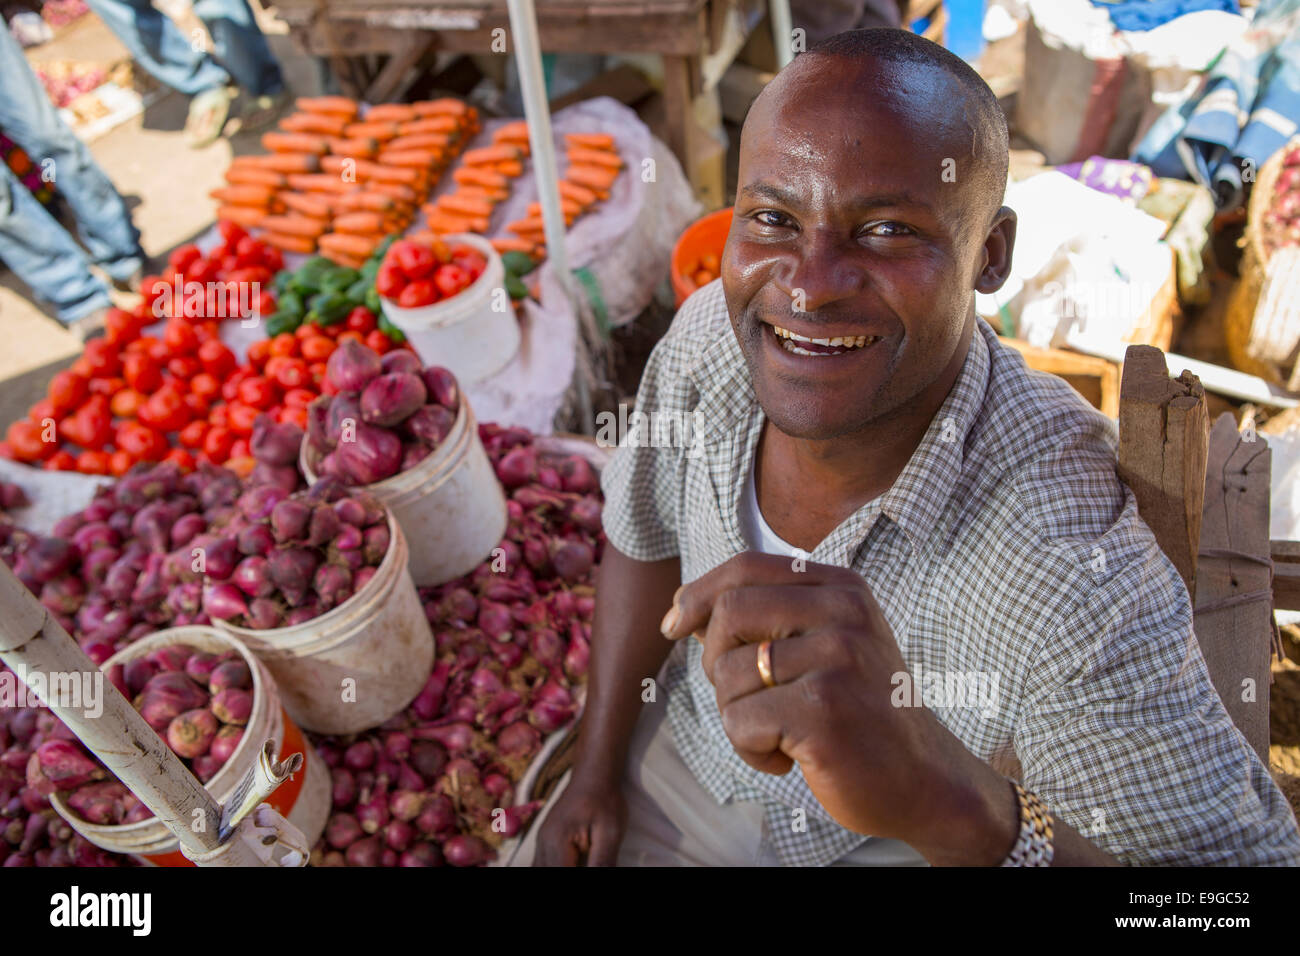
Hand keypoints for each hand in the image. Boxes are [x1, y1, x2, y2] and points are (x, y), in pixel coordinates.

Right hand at [533, 773, 627, 866]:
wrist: (593, 776)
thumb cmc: (605, 801)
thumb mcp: (611, 833)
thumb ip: (603, 862)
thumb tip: (598, 875)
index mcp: (558, 842)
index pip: (560, 873)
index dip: (574, 878)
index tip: (591, 863)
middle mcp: (543, 843)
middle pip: (548, 871)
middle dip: (568, 871)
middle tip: (589, 859)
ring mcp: (541, 842)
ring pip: (541, 868)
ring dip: (558, 867)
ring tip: (582, 858)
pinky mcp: (545, 841)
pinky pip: (541, 864)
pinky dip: (552, 867)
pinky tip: (570, 861)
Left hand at [662, 552, 1013, 861]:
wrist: (925, 780)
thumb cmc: (861, 715)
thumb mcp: (824, 648)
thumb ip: (765, 622)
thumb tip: (684, 610)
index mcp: (843, 589)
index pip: (747, 568)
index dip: (699, 594)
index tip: (673, 625)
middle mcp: (845, 614)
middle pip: (730, 612)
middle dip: (716, 662)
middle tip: (744, 701)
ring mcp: (838, 661)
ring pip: (729, 674)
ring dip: (736, 717)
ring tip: (779, 736)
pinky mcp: (824, 712)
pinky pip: (740, 722)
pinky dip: (750, 750)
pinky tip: (788, 760)